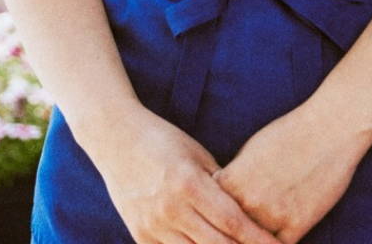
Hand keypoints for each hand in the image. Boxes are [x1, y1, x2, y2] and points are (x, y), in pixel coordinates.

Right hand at [95, 106, 282, 243]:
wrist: (114, 138)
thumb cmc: (162, 139)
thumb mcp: (196, 154)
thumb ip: (219, 183)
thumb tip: (245, 208)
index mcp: (189, 183)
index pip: (232, 221)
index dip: (257, 238)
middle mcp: (170, 209)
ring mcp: (153, 226)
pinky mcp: (140, 236)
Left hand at [213, 101, 371, 243]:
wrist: (329, 127)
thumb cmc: (291, 132)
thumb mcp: (252, 149)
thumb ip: (236, 176)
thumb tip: (223, 194)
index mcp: (232, 179)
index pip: (208, 211)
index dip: (211, 217)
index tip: (211, 222)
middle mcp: (247, 200)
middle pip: (227, 231)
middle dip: (228, 234)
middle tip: (235, 232)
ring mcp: (271, 215)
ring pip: (250, 243)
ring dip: (249, 241)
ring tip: (254, 234)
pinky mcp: (296, 226)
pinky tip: (272, 240)